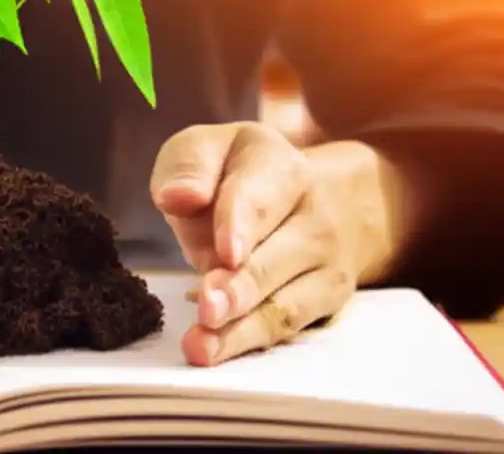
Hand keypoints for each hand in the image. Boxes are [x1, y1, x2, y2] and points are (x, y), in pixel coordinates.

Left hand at [150, 123, 396, 365]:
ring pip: (286, 301)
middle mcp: (314, 211)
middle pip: (278, 255)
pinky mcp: (326, 297)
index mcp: (278, 166)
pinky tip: (215, 352)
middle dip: (242, 286)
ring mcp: (326, 259)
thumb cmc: (233, 177)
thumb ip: (187, 167)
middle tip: (208, 308)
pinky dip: (250, 342)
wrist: (301, 199)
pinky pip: (288, 325)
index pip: (259, 195)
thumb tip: (177, 196)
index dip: (241, 224)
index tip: (226, 252)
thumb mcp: (206, 151)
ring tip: (202, 346)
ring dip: (243, 327)